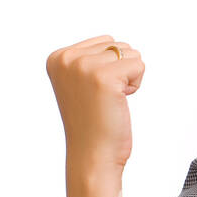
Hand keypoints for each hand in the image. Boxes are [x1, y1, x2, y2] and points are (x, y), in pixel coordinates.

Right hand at [46, 34, 144, 171]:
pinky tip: (119, 102)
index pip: (105, 42)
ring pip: (130, 53)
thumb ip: (90, 58)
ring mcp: (83, 66)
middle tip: (104, 98)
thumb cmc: (92, 122)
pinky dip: (136, 85)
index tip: (95, 92)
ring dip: (128, 78)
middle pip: (118, 46)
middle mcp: (67, 58)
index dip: (109, 68)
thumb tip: (115, 43)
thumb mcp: (81, 83)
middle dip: (120, 71)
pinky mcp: (104, 77)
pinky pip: (139, 65)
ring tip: (111, 100)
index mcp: (57, 57)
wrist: (91, 154)